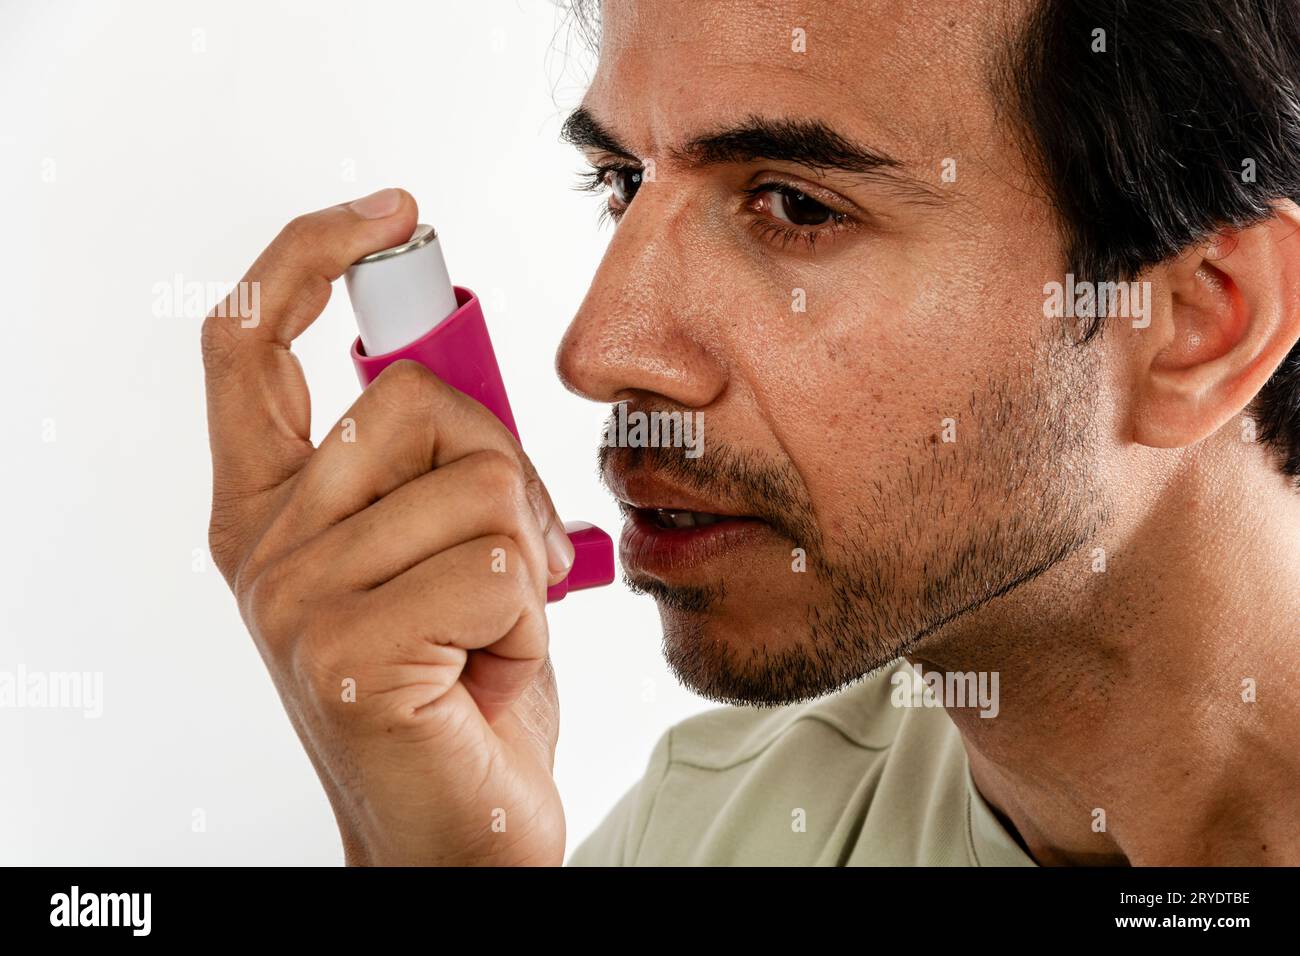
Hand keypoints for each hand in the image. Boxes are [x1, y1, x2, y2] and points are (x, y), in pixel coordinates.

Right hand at [201, 189, 572, 864]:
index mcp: (271, 508)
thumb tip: (449, 343)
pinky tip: (492, 664)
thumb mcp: (441, 543)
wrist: (463, 826)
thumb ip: (429, 452)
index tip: (392, 214)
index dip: (309, 257)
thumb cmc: (462, 682)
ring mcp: (298, 601)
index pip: (250, 343)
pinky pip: (499, 562)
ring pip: (479, 482)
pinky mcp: (352, 654)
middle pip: (418, 402)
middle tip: (512, 554)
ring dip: (526, 555)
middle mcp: (265, 547)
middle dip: (506, 468)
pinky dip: (531, 611)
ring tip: (495, 625)